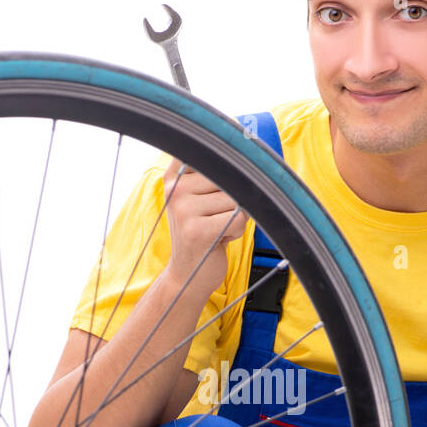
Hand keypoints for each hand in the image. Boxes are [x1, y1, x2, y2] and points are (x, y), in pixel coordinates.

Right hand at [161, 156, 247, 293]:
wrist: (188, 274)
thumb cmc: (202, 232)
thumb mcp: (199, 197)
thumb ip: (214, 173)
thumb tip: (251, 157)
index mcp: (175, 175)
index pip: (213, 152)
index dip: (230, 161)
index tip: (229, 173)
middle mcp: (175, 188)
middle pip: (229, 177)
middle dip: (233, 199)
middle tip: (215, 217)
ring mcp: (183, 209)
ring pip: (236, 199)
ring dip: (235, 217)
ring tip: (216, 228)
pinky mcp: (196, 230)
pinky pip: (238, 219)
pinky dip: (237, 231)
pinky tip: (219, 239)